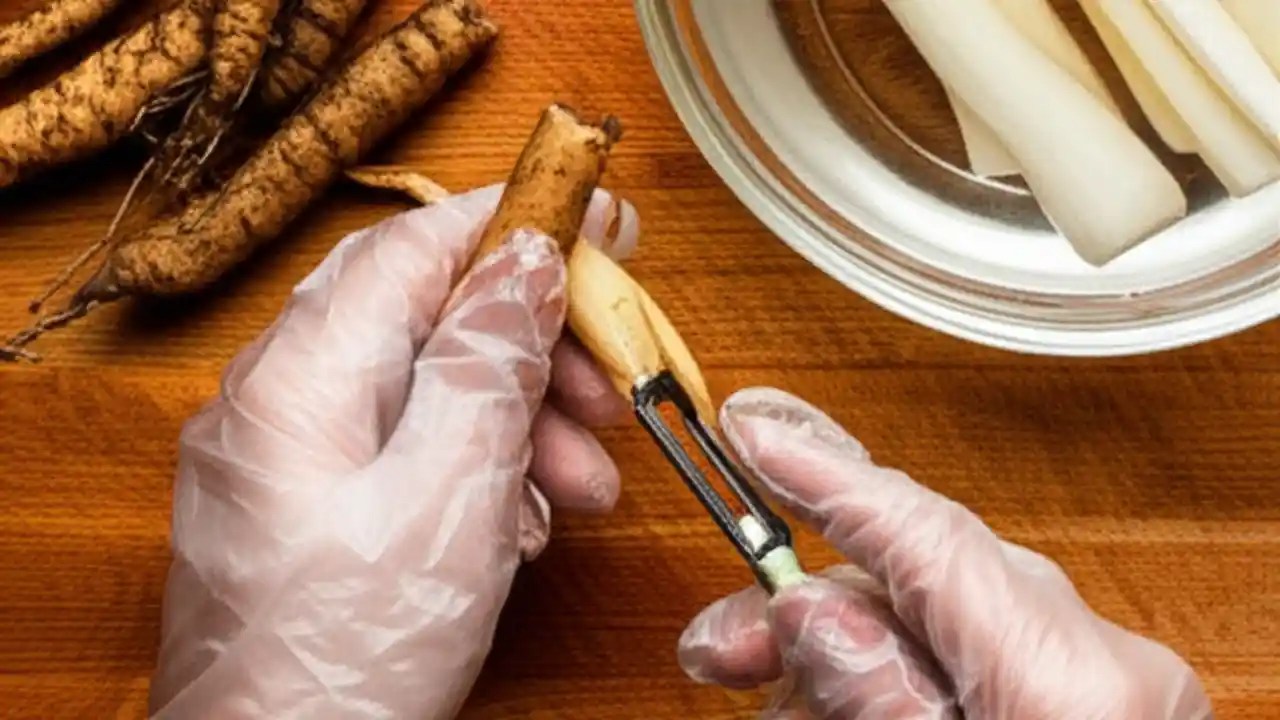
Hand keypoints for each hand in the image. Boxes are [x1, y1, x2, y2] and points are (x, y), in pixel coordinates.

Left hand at [147, 185, 636, 718]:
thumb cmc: (340, 662)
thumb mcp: (446, 499)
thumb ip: (486, 366)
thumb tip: (527, 261)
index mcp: (296, 380)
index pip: (413, 248)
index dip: (513, 224)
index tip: (599, 222)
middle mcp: (278, 403)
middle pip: (424, 317)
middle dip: (531, 344)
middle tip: (610, 385)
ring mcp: (290, 458)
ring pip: (424, 388)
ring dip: (517, 417)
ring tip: (583, 483)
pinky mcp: (311, 508)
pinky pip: (406, 449)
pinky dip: (476, 467)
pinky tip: (521, 519)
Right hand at [678, 388, 1212, 719]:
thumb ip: (876, 703)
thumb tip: (811, 610)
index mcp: (1077, 693)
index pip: (929, 539)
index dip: (826, 473)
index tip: (753, 432)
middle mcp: (1111, 670)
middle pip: (928, 575)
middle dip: (810, 602)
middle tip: (720, 646)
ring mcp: (1112, 684)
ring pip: (942, 614)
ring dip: (845, 653)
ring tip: (772, 697)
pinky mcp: (1095, 703)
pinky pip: (976, 655)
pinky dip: (899, 679)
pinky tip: (848, 712)